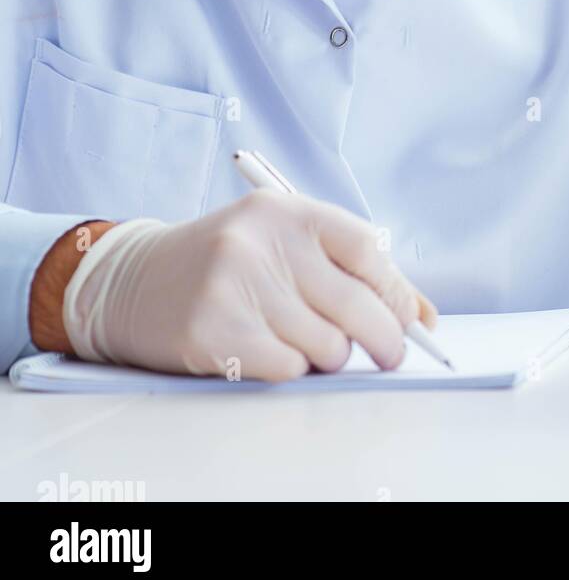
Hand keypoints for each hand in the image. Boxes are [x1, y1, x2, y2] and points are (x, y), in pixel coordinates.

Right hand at [62, 190, 438, 380]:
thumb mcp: (286, 245)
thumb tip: (423, 317)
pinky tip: (265, 349)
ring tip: (299, 338)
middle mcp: (260, 241)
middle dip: (384, 339)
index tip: (413, 322)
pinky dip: (290, 368)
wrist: (134, 280)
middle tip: (388, 354)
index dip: (398, 291)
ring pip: (325, 345)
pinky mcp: (211, 331)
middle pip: (355, 305)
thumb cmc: (228, 264)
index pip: (366, 249)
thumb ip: (352, 270)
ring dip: (326, 354)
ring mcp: (232, 285)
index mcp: (287, 211)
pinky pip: (287, 369)